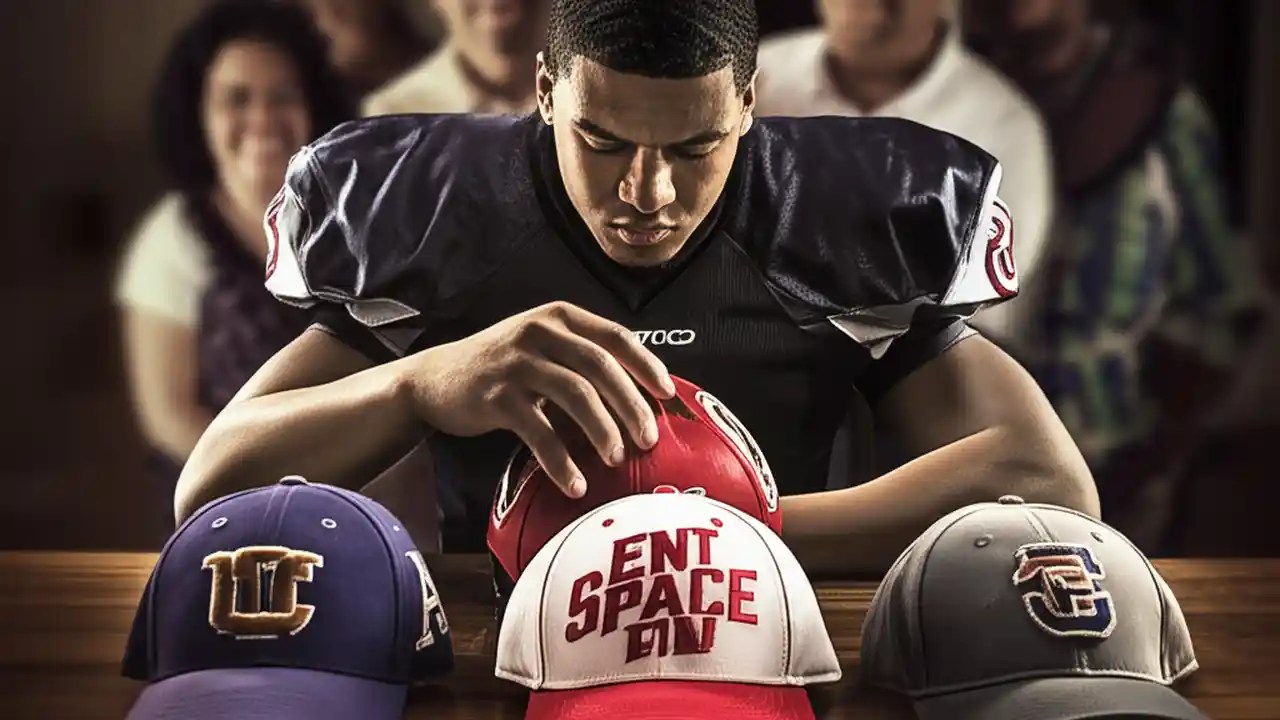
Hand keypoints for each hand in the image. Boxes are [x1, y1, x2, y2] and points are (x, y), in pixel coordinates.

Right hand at [403, 302, 675, 496]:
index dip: (646, 365)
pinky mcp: (496, 396)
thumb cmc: (502, 368)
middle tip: (649, 439)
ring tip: (617, 459)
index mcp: (560, 317)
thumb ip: (581, 358)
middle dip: (631, 405)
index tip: (669, 394)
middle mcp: (540, 332)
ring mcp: (517, 362)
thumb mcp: (541, 347)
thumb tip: (641, 396)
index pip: (616, 336)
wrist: (433, 380)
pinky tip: (576, 483)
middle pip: (601, 367)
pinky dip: (561, 461)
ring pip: (576, 394)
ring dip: (602, 431)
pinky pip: (539, 432)